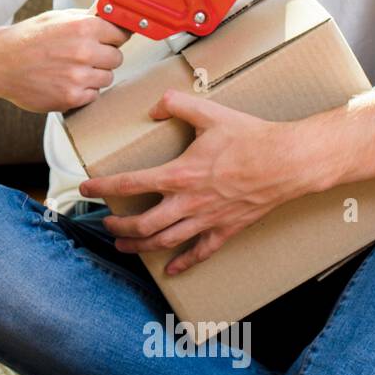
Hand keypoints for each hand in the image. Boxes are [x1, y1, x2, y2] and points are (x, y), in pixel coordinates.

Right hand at [0, 9, 129, 111]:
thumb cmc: (27, 38)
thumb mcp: (56, 17)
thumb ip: (86, 16)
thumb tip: (108, 11)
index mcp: (83, 26)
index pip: (122, 33)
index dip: (112, 37)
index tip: (105, 40)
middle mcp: (84, 51)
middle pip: (117, 58)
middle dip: (103, 57)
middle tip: (83, 56)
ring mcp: (78, 77)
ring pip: (107, 78)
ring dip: (94, 75)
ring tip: (70, 70)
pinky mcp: (71, 97)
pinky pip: (93, 95)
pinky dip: (82, 91)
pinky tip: (64, 82)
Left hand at [78, 89, 324, 274]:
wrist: (289, 162)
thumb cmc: (251, 137)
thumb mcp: (210, 113)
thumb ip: (176, 105)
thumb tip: (154, 107)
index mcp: (179, 174)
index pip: (130, 183)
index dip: (103, 188)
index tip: (86, 190)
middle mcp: (188, 202)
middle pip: (142, 224)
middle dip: (118, 226)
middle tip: (105, 223)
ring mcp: (206, 219)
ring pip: (164, 242)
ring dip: (139, 247)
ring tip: (122, 246)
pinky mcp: (225, 230)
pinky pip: (199, 252)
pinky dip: (182, 263)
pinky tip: (170, 269)